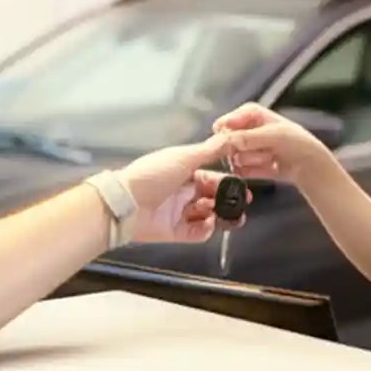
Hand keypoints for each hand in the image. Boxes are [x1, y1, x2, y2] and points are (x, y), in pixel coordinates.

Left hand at [117, 135, 245, 243]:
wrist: (127, 203)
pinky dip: (206, 229)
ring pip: (208, 215)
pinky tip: (210, 223)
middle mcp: (182, 192)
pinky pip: (198, 232)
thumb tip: (231, 137)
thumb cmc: (154, 175)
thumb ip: (210, 150)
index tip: (242, 185)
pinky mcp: (176, 232)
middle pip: (212, 196)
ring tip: (228, 214)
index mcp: (183, 172)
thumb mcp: (184, 157)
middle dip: (228, 199)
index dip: (226, 181)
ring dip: (220, 214)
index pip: (210, 177)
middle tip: (243, 201)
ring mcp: (179, 213)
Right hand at [213, 103, 333, 185]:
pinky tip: (269, 167)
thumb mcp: (274, 135)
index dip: (227, 131)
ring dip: (253, 160)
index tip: (230, 139)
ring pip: (234, 157)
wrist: (310, 165)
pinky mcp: (247, 166)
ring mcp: (246, 148)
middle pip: (227, 141)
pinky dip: (253, 171)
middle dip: (244, 148)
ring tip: (271, 157)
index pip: (227, 121)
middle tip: (263, 149)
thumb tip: (225, 139)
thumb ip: (248, 137)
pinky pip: (240, 170)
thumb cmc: (297, 143)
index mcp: (251, 113)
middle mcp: (246, 129)